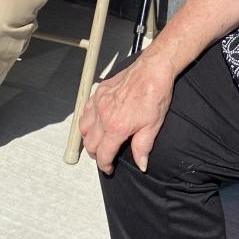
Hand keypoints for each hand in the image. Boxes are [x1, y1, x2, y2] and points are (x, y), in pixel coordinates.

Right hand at [80, 51, 175, 174]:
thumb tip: (141, 164)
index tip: (109, 168)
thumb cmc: (155, 94)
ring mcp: (99, 102)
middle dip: (96, 154)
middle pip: (90, 144)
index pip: (103, 154)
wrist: (153, 70)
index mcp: (116, 127)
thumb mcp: (153, 126)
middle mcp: (103, 116)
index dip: (105, 166)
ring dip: (88, 138)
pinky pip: (85, 110)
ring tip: (98, 141)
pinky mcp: (99, 92)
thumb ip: (143, 147)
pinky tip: (95, 121)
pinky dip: (87, 120)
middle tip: (105, 156)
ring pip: (83, 128)